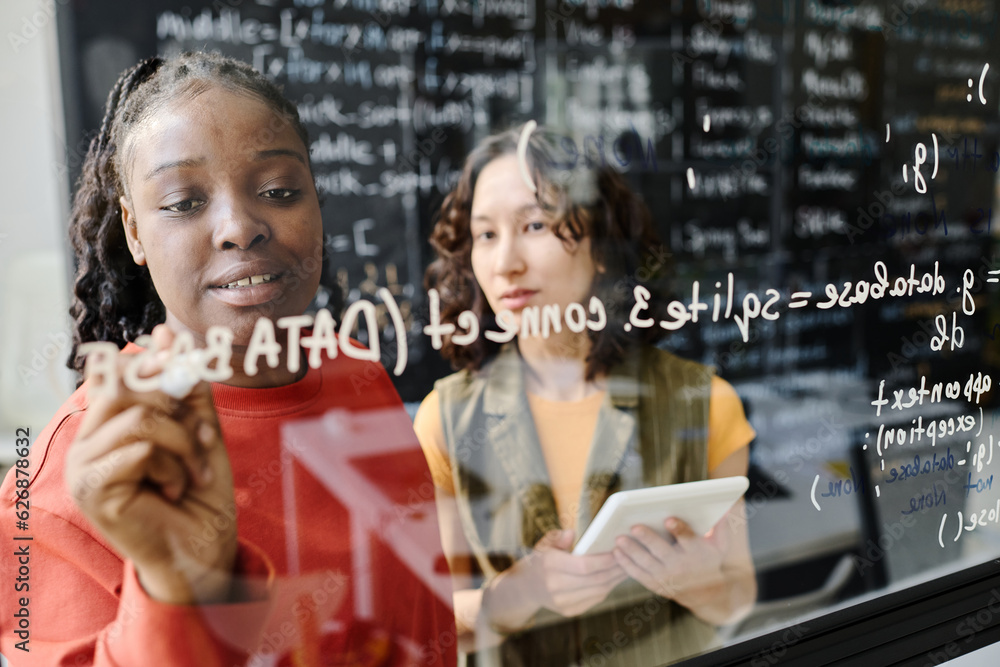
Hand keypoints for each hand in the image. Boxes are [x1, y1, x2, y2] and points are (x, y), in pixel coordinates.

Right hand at [66, 325, 236, 603]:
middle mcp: (88, 440)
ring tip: (194, 470)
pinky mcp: (93, 490)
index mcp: (108, 423)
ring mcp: (84, 466)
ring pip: (138, 418)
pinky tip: (176, 489)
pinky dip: (172, 465)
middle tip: (203, 436)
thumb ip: (185, 386)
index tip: (179, 352)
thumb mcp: (199, 427)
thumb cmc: (201, 491)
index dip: (150, 359)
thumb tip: (166, 333)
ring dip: (182, 441)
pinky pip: (140, 450)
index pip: (116, 370)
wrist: (205, 545)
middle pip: (125, 387)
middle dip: (177, 405)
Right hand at [484, 529, 626, 631]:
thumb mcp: (544, 544)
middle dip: (615, 569)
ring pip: (599, 591)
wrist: (525, 588)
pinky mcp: (570, 611)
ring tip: (627, 566)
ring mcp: (562, 602)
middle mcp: (555, 586)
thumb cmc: (540, 560)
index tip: (618, 549)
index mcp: (549, 565)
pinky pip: (595, 599)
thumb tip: (571, 533)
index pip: (584, 566)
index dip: (604, 560)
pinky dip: (608, 587)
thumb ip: (558, 537)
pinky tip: (615, 577)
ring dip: (615, 579)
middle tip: (629, 557)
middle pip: (595, 580)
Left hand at [612, 518, 728, 619]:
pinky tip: (616, 552)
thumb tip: (728, 504)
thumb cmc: (709, 560)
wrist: (706, 593)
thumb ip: (721, 525)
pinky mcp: (655, 584)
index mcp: (697, 552)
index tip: (669, 519)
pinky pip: (638, 574)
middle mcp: (681, 566)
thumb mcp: (720, 544)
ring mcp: (666, 577)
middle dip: (649, 539)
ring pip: (646, 563)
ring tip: (619, 538)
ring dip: (632, 551)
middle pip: (663, 551)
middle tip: (635, 526)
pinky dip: (626, 564)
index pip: (688, 539)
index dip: (679, 529)